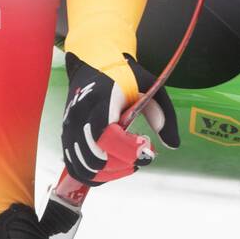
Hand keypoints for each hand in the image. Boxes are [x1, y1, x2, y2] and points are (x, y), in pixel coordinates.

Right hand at [61, 52, 178, 185]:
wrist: (94, 64)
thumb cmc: (126, 77)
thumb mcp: (151, 88)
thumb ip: (163, 115)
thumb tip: (173, 145)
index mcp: (101, 100)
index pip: (106, 135)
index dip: (127, 150)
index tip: (146, 149)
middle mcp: (80, 116)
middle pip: (95, 157)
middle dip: (122, 164)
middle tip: (140, 155)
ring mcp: (70, 128)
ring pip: (84, 168)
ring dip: (110, 172)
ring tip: (127, 160)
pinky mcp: (66, 137)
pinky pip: (76, 167)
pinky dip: (95, 174)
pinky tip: (113, 164)